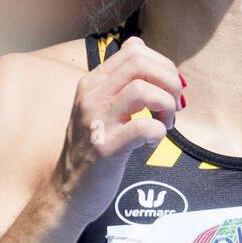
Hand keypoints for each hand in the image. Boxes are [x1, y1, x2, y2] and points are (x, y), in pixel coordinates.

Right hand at [48, 36, 183, 227]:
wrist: (67, 192)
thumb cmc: (92, 151)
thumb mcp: (101, 108)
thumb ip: (120, 83)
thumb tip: (147, 54)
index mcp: (92, 83)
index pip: (134, 50)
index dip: (162, 65)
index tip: (169, 89)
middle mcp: (91, 96)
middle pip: (140, 63)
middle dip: (169, 81)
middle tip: (173, 105)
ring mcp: (96, 121)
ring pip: (143, 90)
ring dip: (166, 105)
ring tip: (165, 122)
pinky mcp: (105, 148)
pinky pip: (143, 127)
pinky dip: (158, 130)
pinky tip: (154, 139)